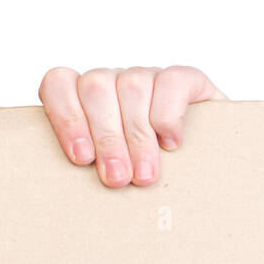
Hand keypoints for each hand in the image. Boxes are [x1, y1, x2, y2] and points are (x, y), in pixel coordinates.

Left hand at [37, 65, 226, 186]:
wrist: (206, 166)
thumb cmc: (139, 173)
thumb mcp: (108, 170)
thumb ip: (88, 165)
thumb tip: (70, 186)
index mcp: (82, 98)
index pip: (58, 84)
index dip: (66, 117)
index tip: (82, 158)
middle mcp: (112, 81)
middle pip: (95, 88)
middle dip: (106, 138)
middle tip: (117, 178)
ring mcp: (147, 76)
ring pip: (132, 86)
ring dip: (137, 136)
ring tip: (144, 175)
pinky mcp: (186, 78)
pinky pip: (170, 83)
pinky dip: (168, 117)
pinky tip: (171, 144)